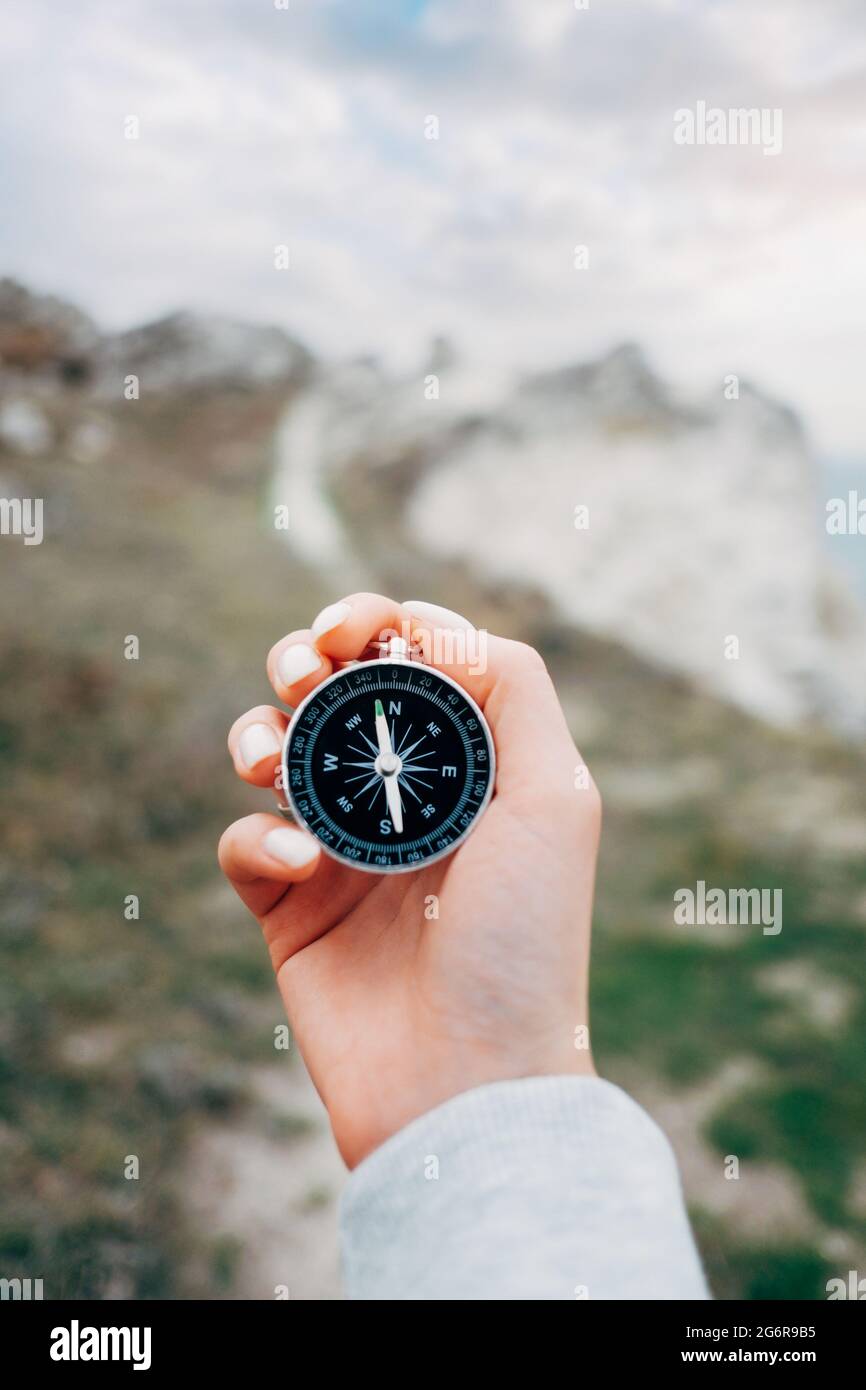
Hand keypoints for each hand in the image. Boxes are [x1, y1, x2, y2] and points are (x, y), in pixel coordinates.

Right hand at [219, 594, 601, 1167]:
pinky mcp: (290, 908)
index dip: (375, 625)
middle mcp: (404, 799)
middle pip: (332, 695)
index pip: (412, 665)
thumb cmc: (523, 940)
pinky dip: (257, 836)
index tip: (347, 627)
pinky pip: (246, 841)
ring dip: (259, 732)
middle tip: (303, 672)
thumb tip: (434, 628)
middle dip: (304, 662)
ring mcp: (344, 852)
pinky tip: (298, 862)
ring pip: (273, 754)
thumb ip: (514, 690)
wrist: (467, 1082)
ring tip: (269, 758)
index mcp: (470, 767)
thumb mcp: (556, 800)